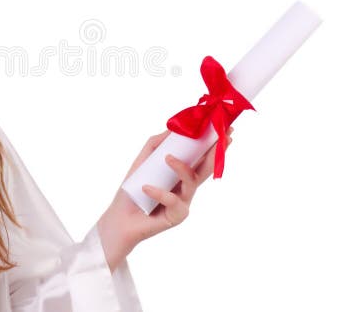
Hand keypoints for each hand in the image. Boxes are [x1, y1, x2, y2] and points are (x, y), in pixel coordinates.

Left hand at [96, 127, 233, 271]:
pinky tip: (146, 188)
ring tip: (168, 158)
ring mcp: (184, 201)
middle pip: (206, 169)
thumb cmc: (132, 190)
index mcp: (180, 173)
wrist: (119, 218)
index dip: (213, 144)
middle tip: (224, 137)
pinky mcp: (177, 215)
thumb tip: (172, 128)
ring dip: (182, 168)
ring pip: (192, 182)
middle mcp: (186, 187)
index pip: (200, 156)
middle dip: (216, 153)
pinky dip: (159, 192)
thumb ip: (156, 144)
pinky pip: (172, 200)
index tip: (225, 128)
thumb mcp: (143, 161)